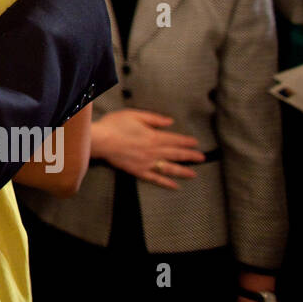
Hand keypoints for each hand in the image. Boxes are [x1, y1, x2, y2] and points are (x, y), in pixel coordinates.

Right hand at [90, 109, 204, 188]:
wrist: (100, 140)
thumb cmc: (115, 125)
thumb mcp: (135, 115)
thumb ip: (154, 119)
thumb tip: (169, 122)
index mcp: (153, 137)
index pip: (175, 140)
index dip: (187, 142)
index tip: (196, 143)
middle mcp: (153, 151)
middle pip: (176, 154)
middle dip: (190, 156)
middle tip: (202, 158)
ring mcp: (146, 163)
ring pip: (169, 168)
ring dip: (183, 171)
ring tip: (194, 174)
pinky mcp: (138, 171)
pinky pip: (155, 178)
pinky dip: (166, 183)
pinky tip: (174, 186)